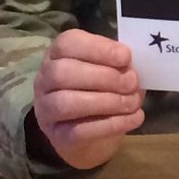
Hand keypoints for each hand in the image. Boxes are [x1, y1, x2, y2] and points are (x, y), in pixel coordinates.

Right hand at [31, 29, 145, 169]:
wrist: (94, 130)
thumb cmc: (105, 87)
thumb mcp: (112, 67)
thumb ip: (119, 63)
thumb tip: (131, 67)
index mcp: (58, 54)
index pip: (67, 43)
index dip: (98, 48)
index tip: (126, 57)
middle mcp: (45, 79)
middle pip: (62, 73)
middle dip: (104, 77)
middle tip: (131, 83)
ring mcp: (46, 109)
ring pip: (65, 103)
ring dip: (107, 101)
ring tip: (132, 102)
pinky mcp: (57, 136)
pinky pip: (79, 131)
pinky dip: (112, 124)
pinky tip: (134, 118)